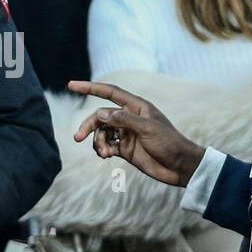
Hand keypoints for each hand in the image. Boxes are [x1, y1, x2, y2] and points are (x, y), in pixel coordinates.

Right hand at [69, 80, 203, 186]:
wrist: (180, 166)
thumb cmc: (169, 143)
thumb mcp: (147, 129)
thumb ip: (123, 120)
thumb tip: (100, 114)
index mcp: (136, 107)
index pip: (109, 92)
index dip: (90, 87)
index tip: (71, 85)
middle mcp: (129, 118)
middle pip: (100, 116)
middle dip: (88, 126)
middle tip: (77, 138)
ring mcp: (126, 134)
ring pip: (101, 133)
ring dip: (97, 142)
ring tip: (103, 153)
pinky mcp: (125, 149)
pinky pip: (106, 146)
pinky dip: (102, 150)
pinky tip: (106, 156)